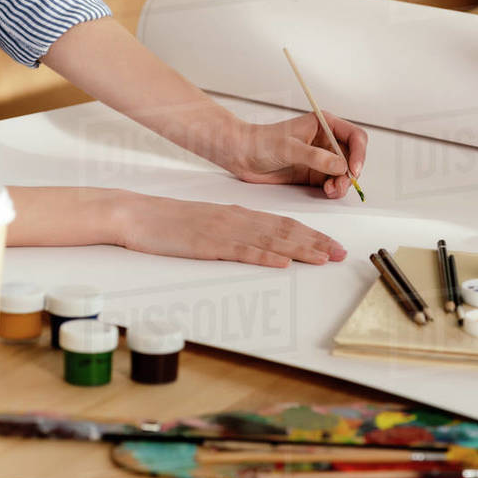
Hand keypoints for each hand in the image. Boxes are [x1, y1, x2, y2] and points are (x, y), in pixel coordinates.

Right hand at [112, 192, 345, 267]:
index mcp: (238, 214)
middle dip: (315, 242)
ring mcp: (224, 231)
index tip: (331, 244)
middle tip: (339, 253)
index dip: (311, 234)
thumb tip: (261, 245)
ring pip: (270, 240)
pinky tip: (281, 262)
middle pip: (284, 231)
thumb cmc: (170, 223)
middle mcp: (237, 219)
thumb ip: (235, 231)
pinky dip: (264, 257)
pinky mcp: (208, 244)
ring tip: (322, 257)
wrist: (138, 215)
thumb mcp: (208, 223)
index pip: (282, 223)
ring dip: (299, 250)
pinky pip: (241, 251)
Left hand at [228, 111, 367, 199]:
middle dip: (350, 173)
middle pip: (352, 157)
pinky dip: (333, 189)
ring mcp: (320, 158)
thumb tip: (341, 166)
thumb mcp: (290, 148)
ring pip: (343, 173)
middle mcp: (325, 141)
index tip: (354, 169)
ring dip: (342, 183)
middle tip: (340, 184)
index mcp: (324, 125)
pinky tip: (326, 192)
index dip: (359, 153)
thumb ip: (316, 157)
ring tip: (330, 190)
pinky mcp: (313, 174)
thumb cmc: (261, 142)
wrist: (241, 155)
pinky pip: (332, 182)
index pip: (355, 136)